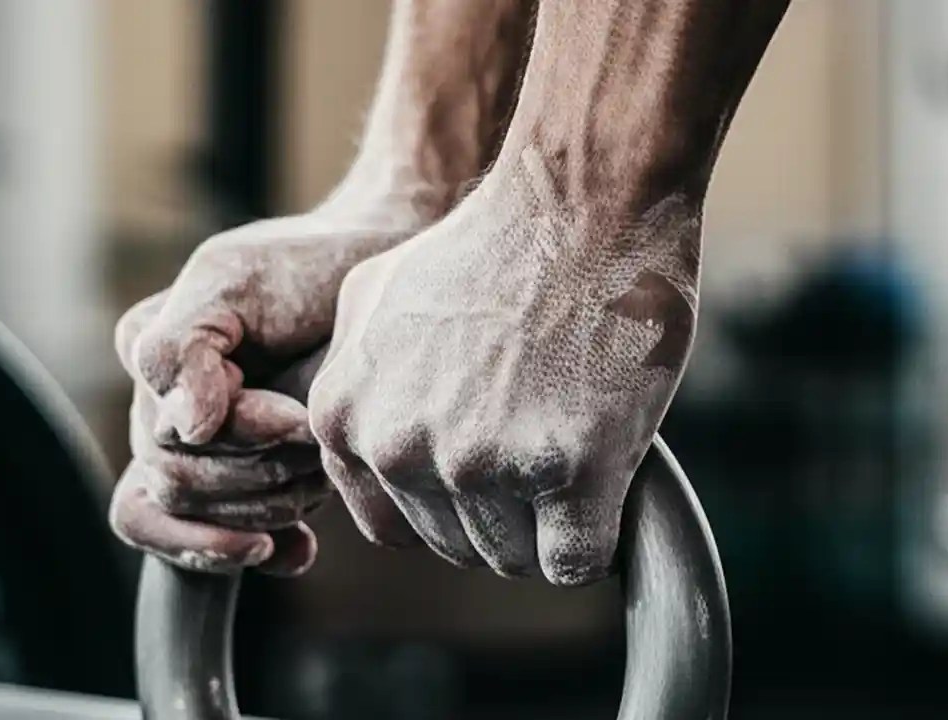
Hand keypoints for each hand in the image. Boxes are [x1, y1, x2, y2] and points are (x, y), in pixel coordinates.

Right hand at [110, 206, 418, 574]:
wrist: (374, 269)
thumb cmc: (307, 266)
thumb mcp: (235, 279)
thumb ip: (186, 344)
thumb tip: (183, 428)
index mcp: (149, 353)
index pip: (162, 431)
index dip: (238, 437)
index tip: (301, 418)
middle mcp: (159, 404)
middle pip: (179, 484)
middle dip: (260, 474)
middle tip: (321, 447)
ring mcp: (195, 449)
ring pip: (199, 516)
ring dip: (271, 504)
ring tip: (324, 474)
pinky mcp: (235, 482)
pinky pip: (205, 543)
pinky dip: (253, 549)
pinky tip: (299, 548)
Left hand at [308, 170, 700, 585]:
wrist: (580, 201)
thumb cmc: (490, 243)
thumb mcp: (373, 296)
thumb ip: (351, 379)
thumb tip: (360, 437)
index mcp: (345, 417)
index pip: (393, 528)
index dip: (448, 505)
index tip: (487, 460)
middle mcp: (399, 448)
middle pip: (457, 548)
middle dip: (502, 513)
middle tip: (540, 441)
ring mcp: (480, 462)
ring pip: (515, 560)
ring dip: (548, 522)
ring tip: (568, 442)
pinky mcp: (567, 470)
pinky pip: (574, 561)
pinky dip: (596, 536)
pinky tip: (602, 481)